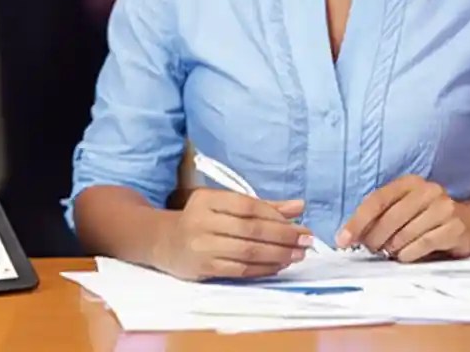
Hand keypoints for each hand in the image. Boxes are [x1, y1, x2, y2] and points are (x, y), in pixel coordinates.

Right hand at [153, 189, 313, 280]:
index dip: (277, 217)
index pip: (248, 206)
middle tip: (306, 242)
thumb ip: (263, 206)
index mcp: (207, 199)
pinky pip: (240, 270)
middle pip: (251, 229)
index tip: (300, 225)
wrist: (164, 242)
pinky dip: (263, 269)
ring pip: (248, 252)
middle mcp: (202, 221)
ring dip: (278, 254)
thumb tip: (299, 206)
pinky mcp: (203, 268)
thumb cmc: (201, 220)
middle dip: (283, 236)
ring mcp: (201, 246)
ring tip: (297, 255)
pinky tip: (278, 266)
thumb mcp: (225, 205)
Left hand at [336, 175, 469, 262]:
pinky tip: (405, 256)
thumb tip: (350, 236)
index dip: (357, 222)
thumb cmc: (429, 217)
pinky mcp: (455, 227)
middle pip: (390, 218)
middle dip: (375, 239)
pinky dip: (409, 253)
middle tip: (371, 249)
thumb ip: (380, 217)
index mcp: (409, 183)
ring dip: (392, 248)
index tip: (342, 239)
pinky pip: (423, 243)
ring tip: (391, 252)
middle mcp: (427, 190)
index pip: (377, 200)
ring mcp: (443, 208)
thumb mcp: (405, 209)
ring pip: (405, 233)